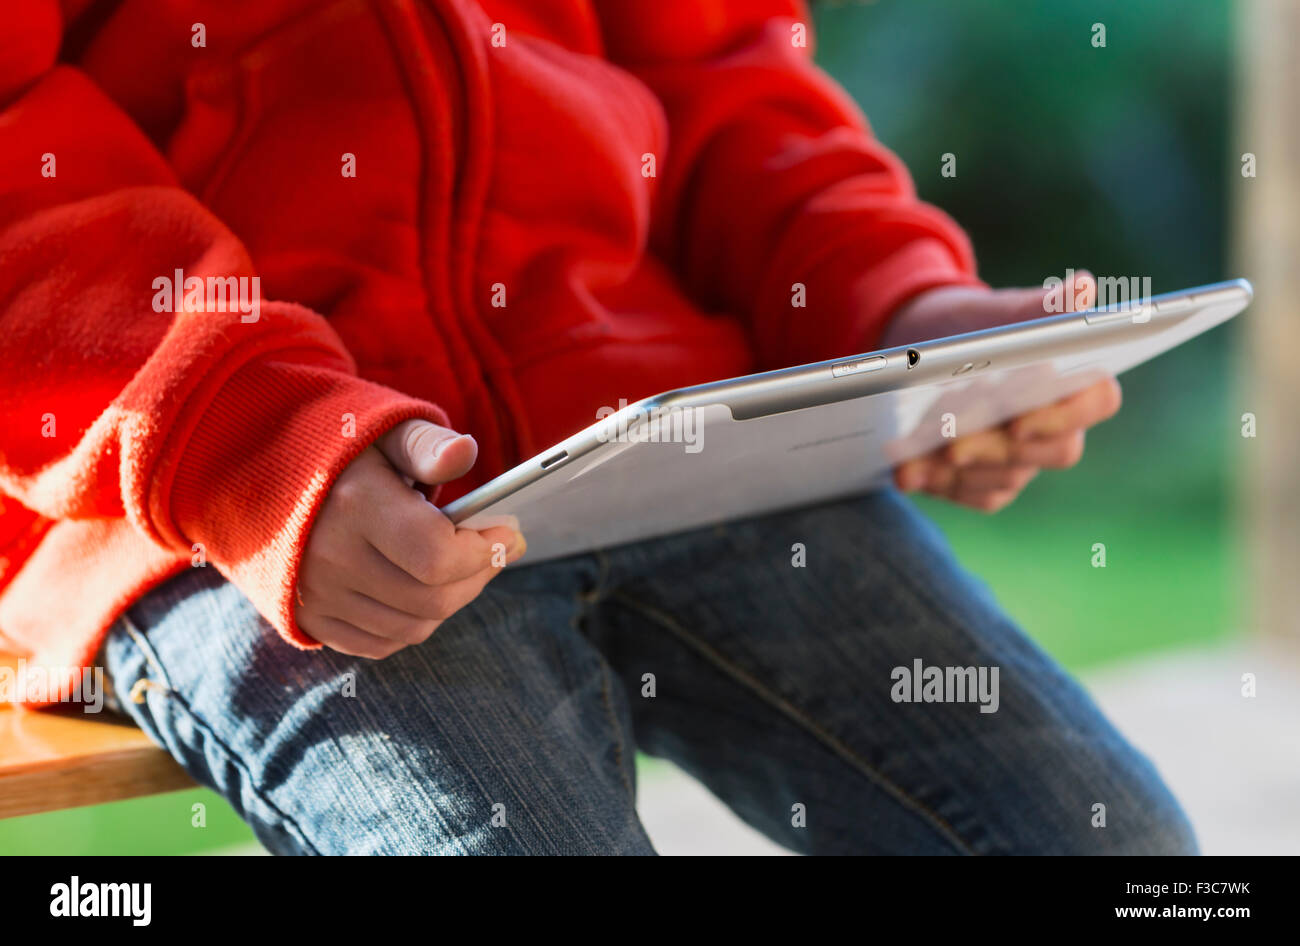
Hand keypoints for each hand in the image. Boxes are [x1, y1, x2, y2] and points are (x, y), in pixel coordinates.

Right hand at [296, 419, 524, 657]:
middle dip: (478, 575)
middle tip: (496, 550)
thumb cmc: (344, 450)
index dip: (485, 551)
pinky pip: (381, 644)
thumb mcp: (386, 432)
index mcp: (355, 506)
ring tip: (462, 566)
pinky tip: (425, 589)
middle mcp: (330, 558)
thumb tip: (464, 452)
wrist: (262, 474)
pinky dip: (415, 624)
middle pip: (432, 598)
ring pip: (414, 628)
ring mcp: (317, 595)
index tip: (509, 534)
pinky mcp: (310, 619)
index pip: (437, 556)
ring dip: (452, 600)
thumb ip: (427, 445)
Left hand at [880, 271, 1121, 511]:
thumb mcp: (994, 313)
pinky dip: (941, 483)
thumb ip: (1037, 308)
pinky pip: (976, 493)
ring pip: (1007, 476)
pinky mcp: (992, 483)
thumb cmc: (970, 326)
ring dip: (957, 466)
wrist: (921, 351)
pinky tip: (906, 473)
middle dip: (998, 445)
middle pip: (1054, 450)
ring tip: (908, 453)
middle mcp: (1058, 425)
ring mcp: (1027, 459)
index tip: (1018, 419)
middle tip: (949, 441)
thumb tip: (1083, 288)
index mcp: (1074, 378)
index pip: (1099, 400)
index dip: (1064, 414)